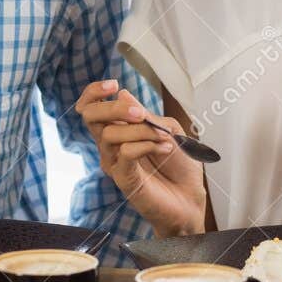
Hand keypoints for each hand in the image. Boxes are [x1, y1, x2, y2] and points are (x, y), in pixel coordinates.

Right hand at [76, 80, 204, 235]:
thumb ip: (145, 114)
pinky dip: (146, 145)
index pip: (90, 107)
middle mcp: (111, 144)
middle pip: (90, 117)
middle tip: (138, 113)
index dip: (94, 92)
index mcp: (118, 129)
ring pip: (110, 134)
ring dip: (141, 130)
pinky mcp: (123, 179)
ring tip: (164, 137)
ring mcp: (115, 162)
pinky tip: (164, 148)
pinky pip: (125, 153)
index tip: (113, 84)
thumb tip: (122, 93)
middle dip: (113, 108)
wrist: (191, 196)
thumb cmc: (180, 163)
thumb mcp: (168, 128)